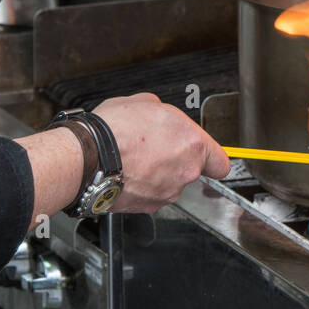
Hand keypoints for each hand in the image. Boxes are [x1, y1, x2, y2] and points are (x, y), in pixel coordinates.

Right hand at [90, 93, 229, 213]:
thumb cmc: (114, 130)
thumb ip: (165, 113)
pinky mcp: (147, 207)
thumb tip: (161, 115)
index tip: (208, 158)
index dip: (212, 159)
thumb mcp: (145, 102)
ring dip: (157, 173)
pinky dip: (141, 186)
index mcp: (193, 144)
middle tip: (154, 146)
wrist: (87, 157)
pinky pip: (150, 194)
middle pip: (191, 170)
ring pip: (170, 183)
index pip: (221, 162)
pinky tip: (125, 171)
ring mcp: (166, 192)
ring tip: (134, 157)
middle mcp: (185, 172)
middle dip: (175, 159)